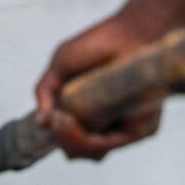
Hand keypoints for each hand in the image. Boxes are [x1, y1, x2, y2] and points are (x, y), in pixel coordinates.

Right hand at [34, 7, 166, 160]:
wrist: (131, 32)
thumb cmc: (97, 44)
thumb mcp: (61, 63)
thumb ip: (45, 91)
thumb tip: (41, 123)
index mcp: (82, 112)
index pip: (69, 144)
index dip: (62, 140)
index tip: (56, 124)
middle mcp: (102, 122)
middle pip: (81, 152)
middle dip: (70, 142)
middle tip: (66, 121)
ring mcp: (122, 124)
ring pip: (100, 151)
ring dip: (87, 141)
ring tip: (79, 118)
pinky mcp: (143, 122)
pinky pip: (127, 138)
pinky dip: (113, 134)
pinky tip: (106, 117)